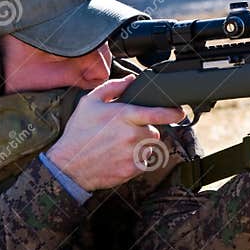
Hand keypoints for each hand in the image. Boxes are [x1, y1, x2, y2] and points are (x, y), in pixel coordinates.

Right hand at [47, 75, 184, 189]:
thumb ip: (113, 87)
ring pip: (150, 146)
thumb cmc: (78, 132)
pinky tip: (119, 157)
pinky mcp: (132, 169)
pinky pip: (144, 161)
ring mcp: (133, 153)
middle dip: (144, 130)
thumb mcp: (90, 102)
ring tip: (119, 146)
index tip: (181, 112)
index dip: (172, 112)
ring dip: (141, 145)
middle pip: (153, 131)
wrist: (68, 165)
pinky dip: (136, 159)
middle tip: (125, 133)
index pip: (157, 113)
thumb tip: (131, 80)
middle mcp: (132, 135)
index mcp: (124, 116)